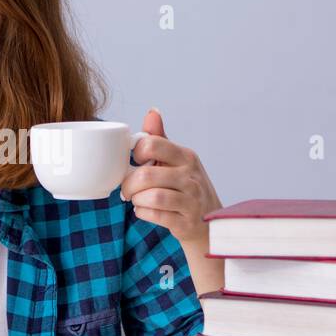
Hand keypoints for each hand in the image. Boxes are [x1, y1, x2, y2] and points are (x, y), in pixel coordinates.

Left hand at [120, 108, 222, 247]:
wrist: (209, 223)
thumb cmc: (187, 188)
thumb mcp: (177, 161)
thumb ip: (160, 139)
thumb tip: (152, 112)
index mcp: (186, 157)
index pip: (153, 144)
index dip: (136, 153)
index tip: (135, 162)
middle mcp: (190, 177)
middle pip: (146, 175)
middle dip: (128, 184)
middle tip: (127, 189)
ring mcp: (191, 200)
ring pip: (152, 196)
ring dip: (136, 199)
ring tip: (136, 200)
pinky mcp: (186, 222)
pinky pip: (156, 215)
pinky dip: (143, 213)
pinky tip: (144, 210)